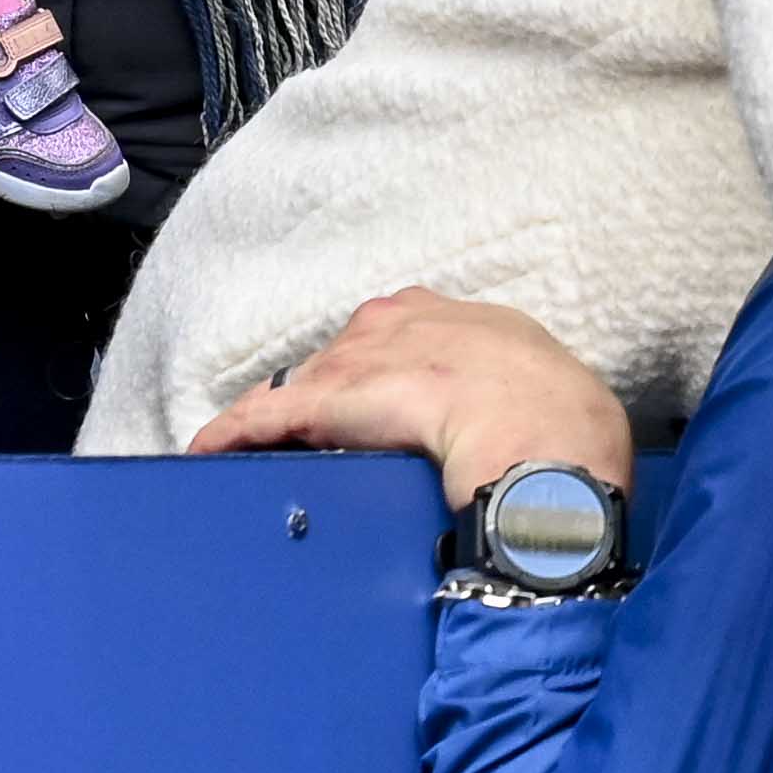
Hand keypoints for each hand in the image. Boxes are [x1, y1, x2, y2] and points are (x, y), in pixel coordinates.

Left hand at [186, 287, 636, 497]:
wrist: (548, 439)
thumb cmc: (564, 423)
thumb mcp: (545, 389)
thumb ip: (512, 397)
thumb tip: (513, 434)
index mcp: (457, 318)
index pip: (395, 342)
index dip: (378, 378)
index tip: (372, 407)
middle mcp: (400, 322)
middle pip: (341, 362)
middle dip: (326, 401)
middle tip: (317, 446)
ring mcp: (361, 360)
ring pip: (301, 389)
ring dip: (276, 422)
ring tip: (256, 454)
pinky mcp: (327, 401)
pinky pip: (265, 416)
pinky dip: (234, 433)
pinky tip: (208, 452)